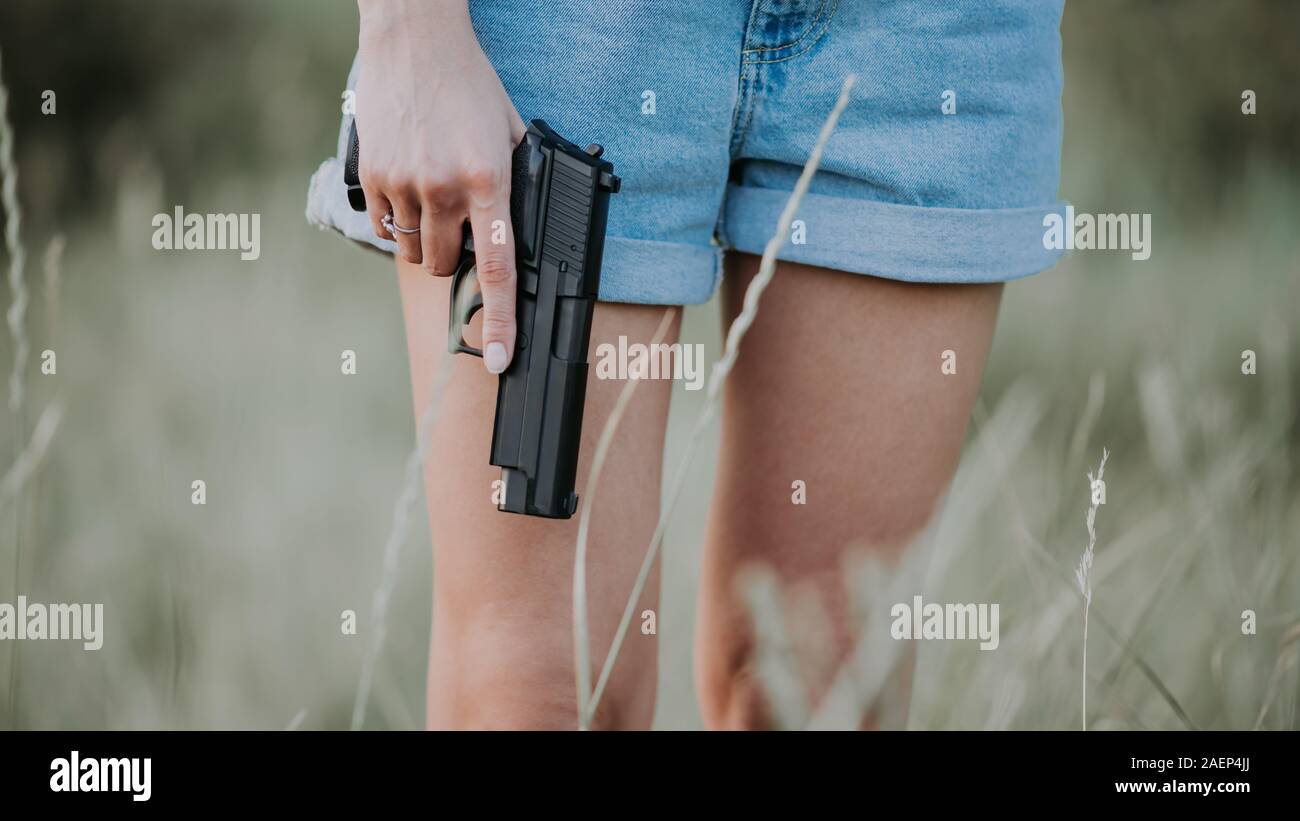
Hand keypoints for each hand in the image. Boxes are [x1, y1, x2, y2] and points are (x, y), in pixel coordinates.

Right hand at [355, 0, 525, 372]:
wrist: (414, 38)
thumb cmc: (469, 82)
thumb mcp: (510, 130)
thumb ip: (515, 181)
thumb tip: (518, 229)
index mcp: (488, 180)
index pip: (497, 269)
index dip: (499, 322)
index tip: (497, 358)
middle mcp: (445, 188)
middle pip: (445, 266)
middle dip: (453, 259)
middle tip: (458, 225)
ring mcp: (404, 183)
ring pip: (413, 250)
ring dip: (424, 240)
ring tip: (431, 196)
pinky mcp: (373, 175)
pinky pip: (384, 225)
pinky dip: (395, 219)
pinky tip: (406, 185)